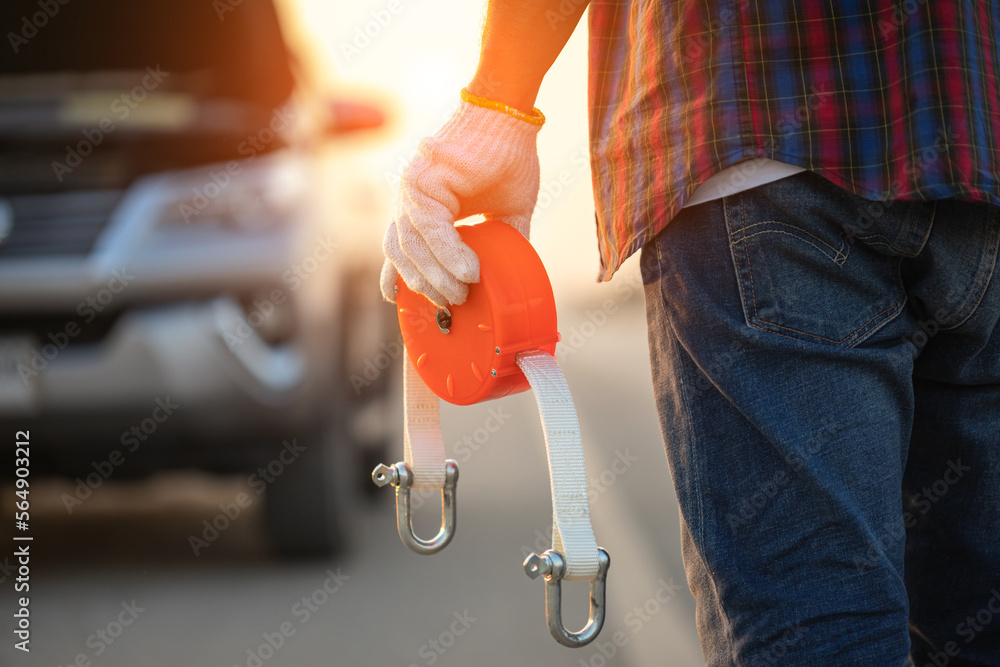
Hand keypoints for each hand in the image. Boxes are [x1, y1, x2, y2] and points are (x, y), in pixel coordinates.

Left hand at [380, 96, 541, 305]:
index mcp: (422, 204)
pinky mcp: (423, 179)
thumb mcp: (505, 214)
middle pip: (400, 253)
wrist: (511, 117)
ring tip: (463, 294)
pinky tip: (468, 271)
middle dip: (424, 286)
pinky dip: (449, 253)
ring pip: (411, 245)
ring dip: (437, 275)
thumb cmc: (508, 158)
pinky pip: (430, 227)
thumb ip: (499, 245)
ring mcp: (412, 187)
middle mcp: (410, 196)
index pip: (399, 248)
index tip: (403, 304)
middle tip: (451, 305)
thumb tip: (511, 281)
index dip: (398, 279)